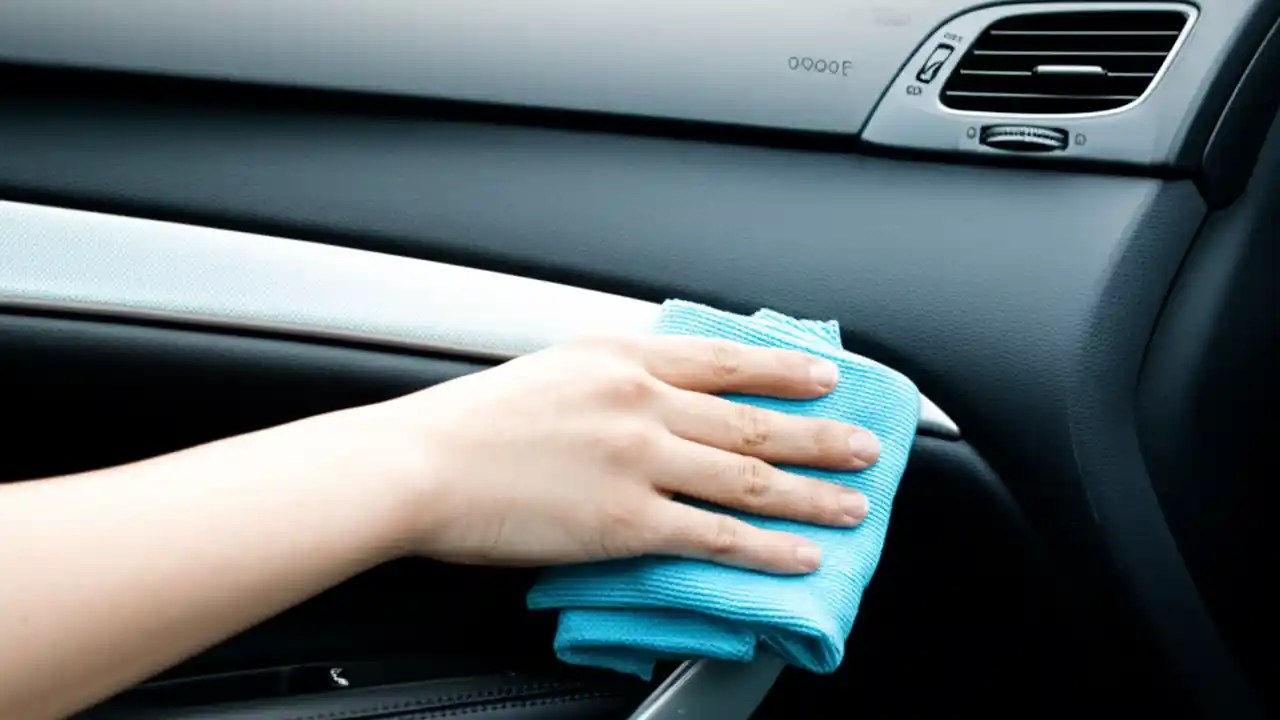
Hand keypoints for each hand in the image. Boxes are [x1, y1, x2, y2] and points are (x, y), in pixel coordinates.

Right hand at [370, 337, 879, 573]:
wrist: (418, 464)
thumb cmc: (471, 421)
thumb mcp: (552, 370)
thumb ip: (616, 378)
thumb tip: (664, 394)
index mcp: (621, 355)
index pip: (725, 360)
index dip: (785, 371)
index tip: (825, 378)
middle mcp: (641, 400)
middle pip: (753, 419)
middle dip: (820, 433)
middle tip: (867, 445)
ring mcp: (639, 459)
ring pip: (748, 475)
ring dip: (811, 491)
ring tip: (853, 503)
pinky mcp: (626, 520)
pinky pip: (714, 532)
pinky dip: (766, 544)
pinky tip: (800, 553)